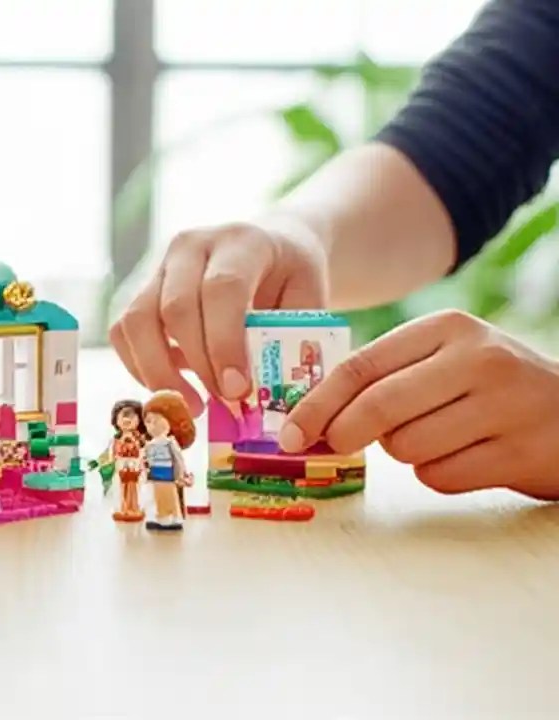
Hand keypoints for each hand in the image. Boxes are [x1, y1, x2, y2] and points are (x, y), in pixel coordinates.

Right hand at [109, 217, 327, 413]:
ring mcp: (160, 266)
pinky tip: (172, 387)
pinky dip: (140, 366)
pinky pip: (124, 331)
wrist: (270, 245)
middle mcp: (191, 246)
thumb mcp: (308, 298)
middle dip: (196, 364)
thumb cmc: (291, 277)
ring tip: (191, 406)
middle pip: (175, 307)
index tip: (237, 390)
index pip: (222, 289)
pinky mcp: (140, 289)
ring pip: (137, 320)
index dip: (224, 343)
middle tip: (221, 404)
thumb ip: (291, 338)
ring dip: (158, 372)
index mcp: (240, 242)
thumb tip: (276, 395)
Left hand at [279, 310, 558, 499]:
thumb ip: (388, 375)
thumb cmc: (494, 389)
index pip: (361, 365)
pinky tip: (468, 457)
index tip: (289, 432)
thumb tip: (310, 414)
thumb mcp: (447, 358)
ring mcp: (502, 405)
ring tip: (440, 438)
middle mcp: (478, 359)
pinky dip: (439, 476)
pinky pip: (439, 477)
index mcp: (449, 328)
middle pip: (378, 407)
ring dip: (405, 455)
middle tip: (334, 446)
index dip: (316, 403)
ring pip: (406, 448)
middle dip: (344, 434)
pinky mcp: (518, 452)